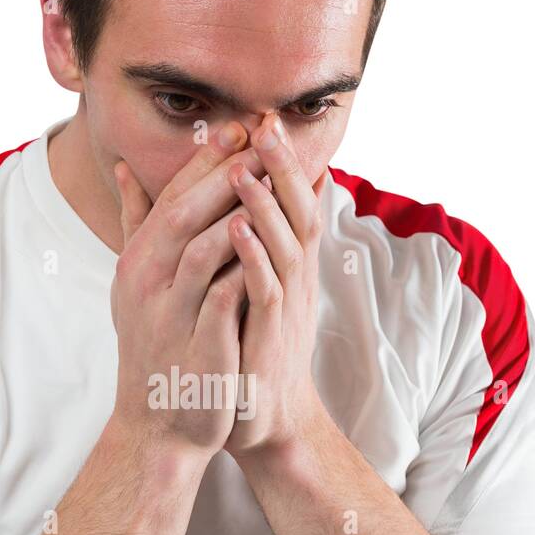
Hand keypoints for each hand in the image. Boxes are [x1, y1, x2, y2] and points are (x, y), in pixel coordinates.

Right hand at [109, 124, 266, 457]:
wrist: (158, 425)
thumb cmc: (155, 347)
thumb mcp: (135, 284)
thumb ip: (137, 225)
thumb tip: (127, 169)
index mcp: (136, 261)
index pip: (171, 196)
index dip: (206, 160)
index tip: (240, 127)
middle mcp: (145, 283)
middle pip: (184, 212)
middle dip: (223, 171)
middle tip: (260, 136)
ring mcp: (169, 315)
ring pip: (200, 248)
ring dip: (234, 211)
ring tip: (268, 178)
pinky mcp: (196, 346)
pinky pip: (220, 298)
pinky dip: (243, 267)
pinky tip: (272, 244)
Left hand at [222, 112, 329, 460]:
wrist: (257, 417)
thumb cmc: (246, 349)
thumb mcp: (247, 289)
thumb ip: (249, 245)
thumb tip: (248, 204)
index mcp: (287, 265)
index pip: (290, 201)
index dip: (280, 161)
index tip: (264, 117)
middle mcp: (295, 279)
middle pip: (298, 210)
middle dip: (283, 166)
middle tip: (268, 121)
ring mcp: (286, 307)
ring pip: (285, 245)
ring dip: (267, 203)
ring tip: (248, 164)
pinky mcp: (271, 337)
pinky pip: (265, 289)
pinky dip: (254, 256)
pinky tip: (236, 229)